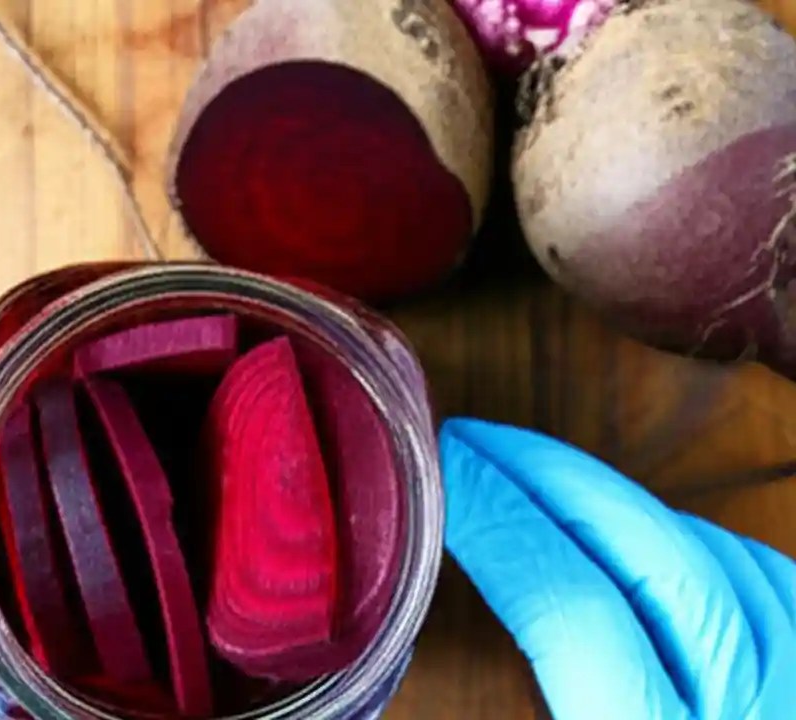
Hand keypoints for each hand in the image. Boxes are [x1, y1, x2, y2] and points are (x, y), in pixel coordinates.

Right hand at [441, 419, 795, 719]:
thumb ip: (512, 693)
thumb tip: (407, 620)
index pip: (568, 604)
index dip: (499, 520)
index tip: (445, 469)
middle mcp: (743, 709)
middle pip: (649, 551)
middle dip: (551, 475)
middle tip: (477, 443)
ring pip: (710, 551)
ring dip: (617, 506)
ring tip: (542, 490)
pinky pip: (767, 574)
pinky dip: (699, 543)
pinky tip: (650, 544)